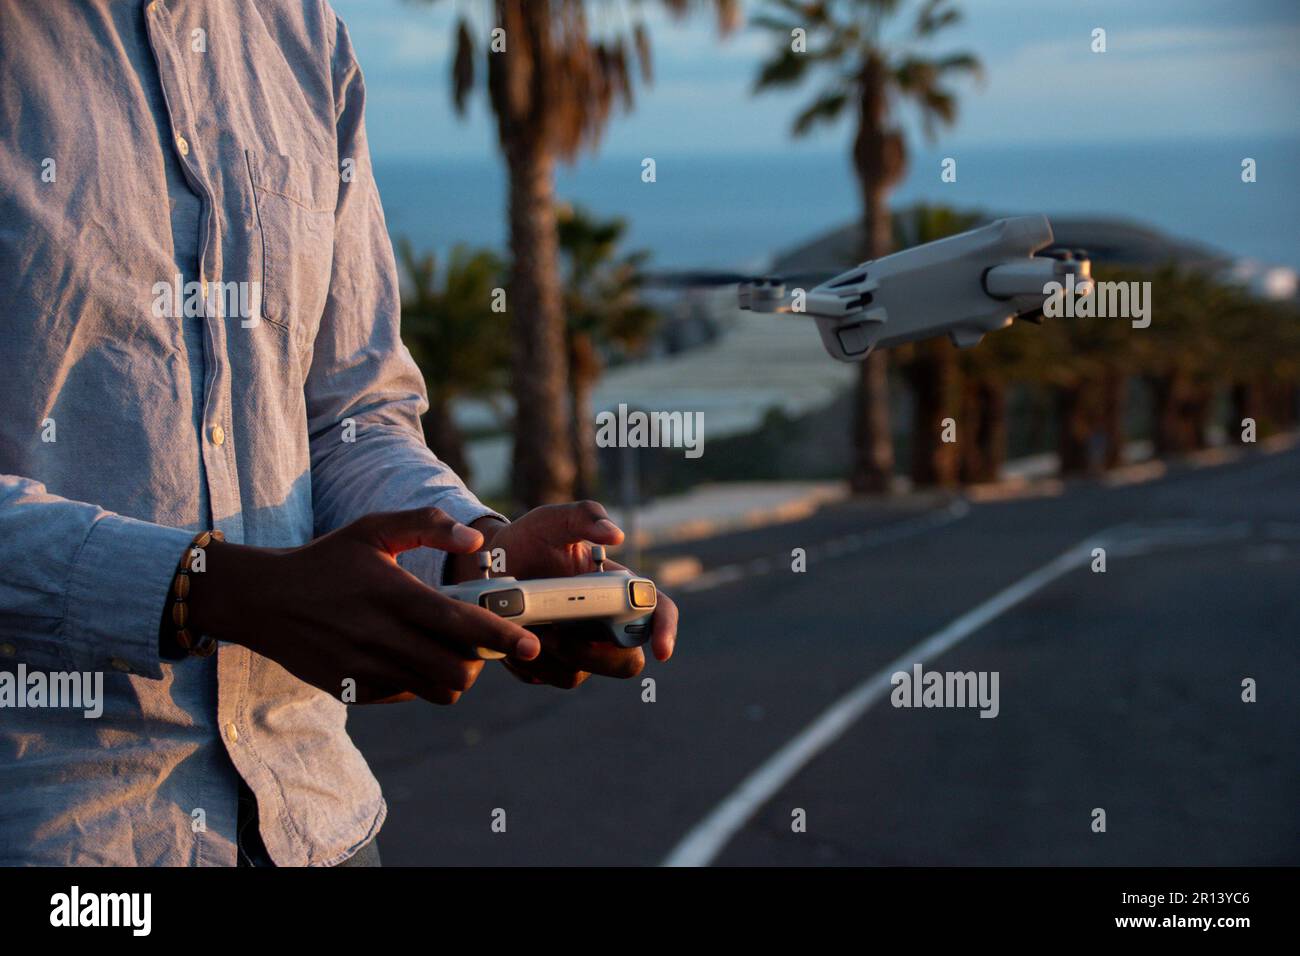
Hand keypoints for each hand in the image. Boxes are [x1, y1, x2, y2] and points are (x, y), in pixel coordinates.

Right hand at [187, 508, 541, 704]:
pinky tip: (407, 657)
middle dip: (478, 661)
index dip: (503, 637)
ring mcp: (365, 668)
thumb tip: (476, 541)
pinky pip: (406, 696)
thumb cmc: (327, 559)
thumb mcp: (373, 529)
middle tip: (477, 644)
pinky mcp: (352, 690)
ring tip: (447, 652)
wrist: (262, 600)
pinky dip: (419, 683)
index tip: (534, 644)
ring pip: (436, 691)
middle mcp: (380, 636)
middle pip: (457, 671)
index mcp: (393, 595)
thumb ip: (427, 524)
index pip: (460, 624)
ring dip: (452, 676)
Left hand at [454, 501, 679, 688]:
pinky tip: (513, 633)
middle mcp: (602, 625)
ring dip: (552, 654)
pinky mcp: (547, 664)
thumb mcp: (554, 519)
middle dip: (598, 655)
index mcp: (616, 589)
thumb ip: (585, 516)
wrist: (488, 563)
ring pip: (580, 674)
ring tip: (527, 622)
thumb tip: (615, 535)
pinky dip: (529, 660)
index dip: (666, 632)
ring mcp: (576, 649)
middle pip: (627, 660)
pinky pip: (547, 676)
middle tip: (562, 632)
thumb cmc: (531, 538)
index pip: (657, 612)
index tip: (662, 652)